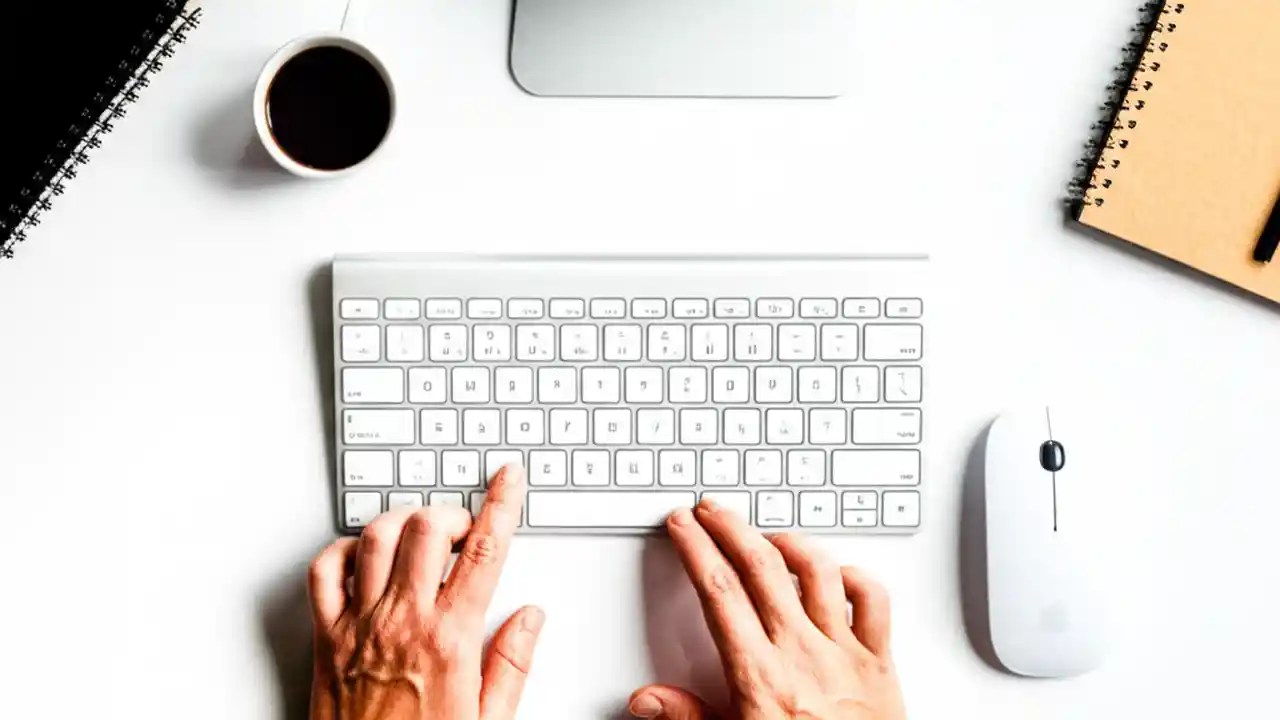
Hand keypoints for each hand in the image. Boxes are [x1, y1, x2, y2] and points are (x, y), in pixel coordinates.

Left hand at [307, 465, 542, 719]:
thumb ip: (512, 663)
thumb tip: (529, 617)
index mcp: (450, 641)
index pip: (484, 551)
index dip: (501, 504)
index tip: (509, 479)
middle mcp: (402, 623)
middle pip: (427, 529)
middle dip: (452, 514)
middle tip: (466, 529)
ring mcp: (359, 627)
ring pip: (377, 538)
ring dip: (404, 523)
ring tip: (422, 536)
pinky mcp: (327, 639)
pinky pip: (325, 571)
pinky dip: (346, 551)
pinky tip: (368, 559)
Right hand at [630, 500, 906, 719]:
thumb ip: (690, 718)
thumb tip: (649, 700)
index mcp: (760, 677)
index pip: (719, 592)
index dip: (697, 549)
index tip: (683, 526)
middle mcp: (803, 654)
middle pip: (760, 567)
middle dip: (730, 527)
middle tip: (711, 510)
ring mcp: (845, 653)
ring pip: (817, 570)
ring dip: (787, 540)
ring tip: (765, 533)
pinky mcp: (880, 662)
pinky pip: (874, 600)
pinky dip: (855, 575)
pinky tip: (836, 572)